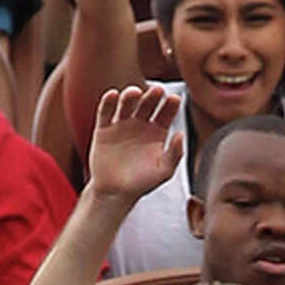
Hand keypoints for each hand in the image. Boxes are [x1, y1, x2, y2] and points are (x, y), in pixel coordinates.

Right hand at [87, 78, 183, 205]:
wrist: (115, 194)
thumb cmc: (141, 184)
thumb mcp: (163, 172)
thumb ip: (175, 154)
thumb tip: (180, 135)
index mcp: (157, 131)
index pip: (166, 112)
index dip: (170, 104)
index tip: (174, 99)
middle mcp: (140, 123)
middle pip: (148, 103)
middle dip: (152, 96)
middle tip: (157, 91)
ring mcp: (122, 124)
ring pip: (127, 103)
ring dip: (131, 95)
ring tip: (135, 93)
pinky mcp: (104, 128)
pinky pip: (106, 111)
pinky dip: (108, 101)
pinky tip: (113, 95)